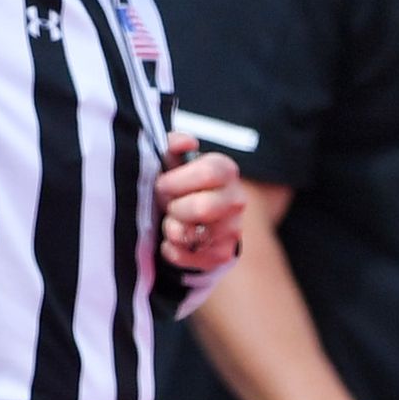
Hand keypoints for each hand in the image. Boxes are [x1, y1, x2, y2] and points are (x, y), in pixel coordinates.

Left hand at [156, 134, 243, 271]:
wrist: (186, 218)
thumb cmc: (176, 185)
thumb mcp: (170, 160)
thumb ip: (173, 145)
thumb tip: (186, 143)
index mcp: (225, 170)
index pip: (208, 173)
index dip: (178, 180)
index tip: (162, 184)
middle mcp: (236, 199)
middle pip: (204, 208)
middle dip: (175, 208)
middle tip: (168, 206)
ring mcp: (233, 229)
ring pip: (193, 235)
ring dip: (172, 229)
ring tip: (171, 222)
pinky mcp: (222, 254)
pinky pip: (188, 256)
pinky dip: (172, 250)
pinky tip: (172, 241)